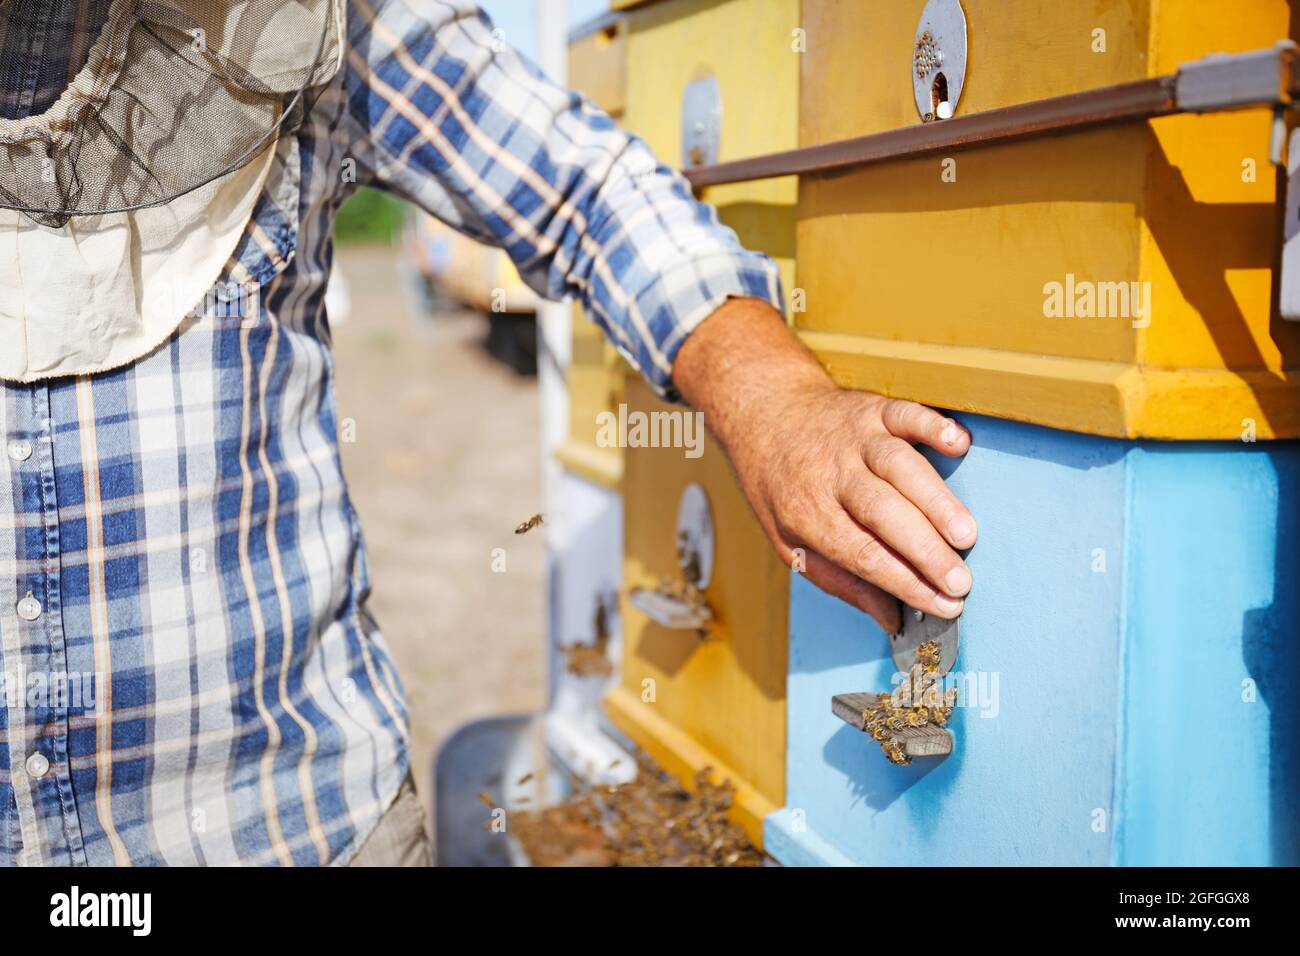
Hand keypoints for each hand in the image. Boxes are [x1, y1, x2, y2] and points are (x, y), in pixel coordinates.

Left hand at [673, 298, 976, 634]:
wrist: (764, 415)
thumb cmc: (782, 488)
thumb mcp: (790, 542)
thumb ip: (841, 581)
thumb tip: (891, 620)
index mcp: (808, 513)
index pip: (862, 554)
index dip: (905, 582)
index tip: (944, 605)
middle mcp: (832, 474)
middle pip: (881, 513)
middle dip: (925, 550)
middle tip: (960, 581)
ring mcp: (855, 439)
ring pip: (899, 467)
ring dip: (936, 500)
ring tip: (966, 535)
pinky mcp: (874, 409)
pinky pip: (906, 413)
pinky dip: (933, 425)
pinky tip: (960, 443)